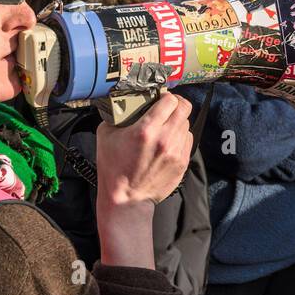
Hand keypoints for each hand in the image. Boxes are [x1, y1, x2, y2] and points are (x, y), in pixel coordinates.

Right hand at [96, 90, 193, 207]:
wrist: (126, 198)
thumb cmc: (113, 167)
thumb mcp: (105, 135)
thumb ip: (119, 114)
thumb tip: (127, 101)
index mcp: (146, 130)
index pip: (170, 100)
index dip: (165, 96)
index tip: (160, 99)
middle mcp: (165, 139)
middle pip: (185, 108)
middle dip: (177, 104)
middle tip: (168, 107)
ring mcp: (176, 151)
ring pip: (187, 124)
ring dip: (177, 122)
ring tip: (165, 127)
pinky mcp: (183, 162)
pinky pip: (188, 140)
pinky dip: (180, 137)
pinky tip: (168, 141)